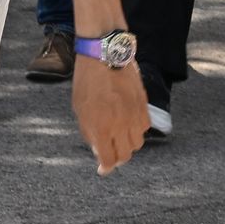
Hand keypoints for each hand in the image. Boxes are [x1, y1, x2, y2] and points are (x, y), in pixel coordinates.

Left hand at [72, 58, 148, 175]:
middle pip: (125, 154)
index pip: (108, 159)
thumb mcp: (80, 108)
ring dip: (127, 145)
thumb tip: (98, 149)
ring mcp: (134, 114)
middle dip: (116, 158)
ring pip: (137, 143)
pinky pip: (144, 127)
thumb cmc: (87, 80)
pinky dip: (136, 130)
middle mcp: (120, 123)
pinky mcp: (143, 104)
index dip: (105, 167)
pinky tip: (127, 125)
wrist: (104, 53)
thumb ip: (89, 131)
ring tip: (118, 139)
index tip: (102, 169)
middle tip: (110, 155)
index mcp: (100, 126)